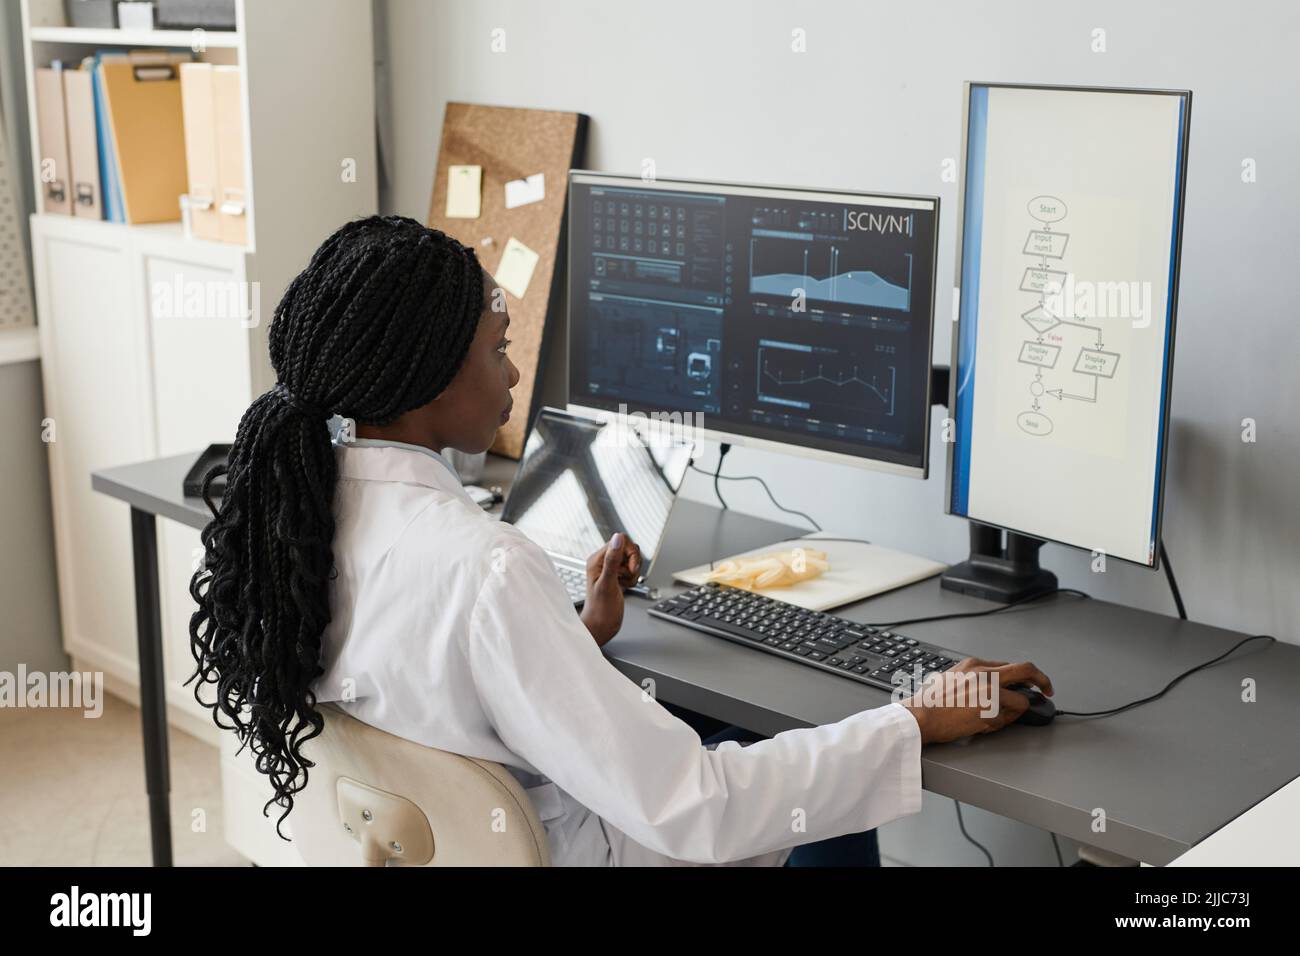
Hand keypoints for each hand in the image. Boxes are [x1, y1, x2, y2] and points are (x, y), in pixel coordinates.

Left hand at [579, 532, 641, 646]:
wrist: (601, 626)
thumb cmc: (600, 609)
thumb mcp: (607, 583)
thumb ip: (612, 560)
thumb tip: (617, 538)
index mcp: (597, 559)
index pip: (620, 540)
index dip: (630, 552)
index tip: (630, 567)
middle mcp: (603, 562)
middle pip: (628, 549)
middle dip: (633, 563)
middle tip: (626, 577)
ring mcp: (610, 569)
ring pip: (631, 560)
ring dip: (633, 572)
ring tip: (624, 584)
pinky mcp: (617, 576)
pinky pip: (631, 570)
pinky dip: (632, 579)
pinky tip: (624, 587)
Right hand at [898, 659, 1052, 744]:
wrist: (920, 716)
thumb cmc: (931, 703)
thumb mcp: (952, 679)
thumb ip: (975, 679)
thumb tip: (996, 689)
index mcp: (973, 664)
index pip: (1008, 665)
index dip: (1022, 676)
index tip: (1029, 683)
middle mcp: (983, 672)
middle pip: (1025, 669)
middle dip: (1042, 680)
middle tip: (1047, 690)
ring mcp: (988, 689)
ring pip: (1020, 700)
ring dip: (1014, 713)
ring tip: (995, 720)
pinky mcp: (990, 708)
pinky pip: (1009, 717)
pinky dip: (1002, 724)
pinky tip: (984, 725)